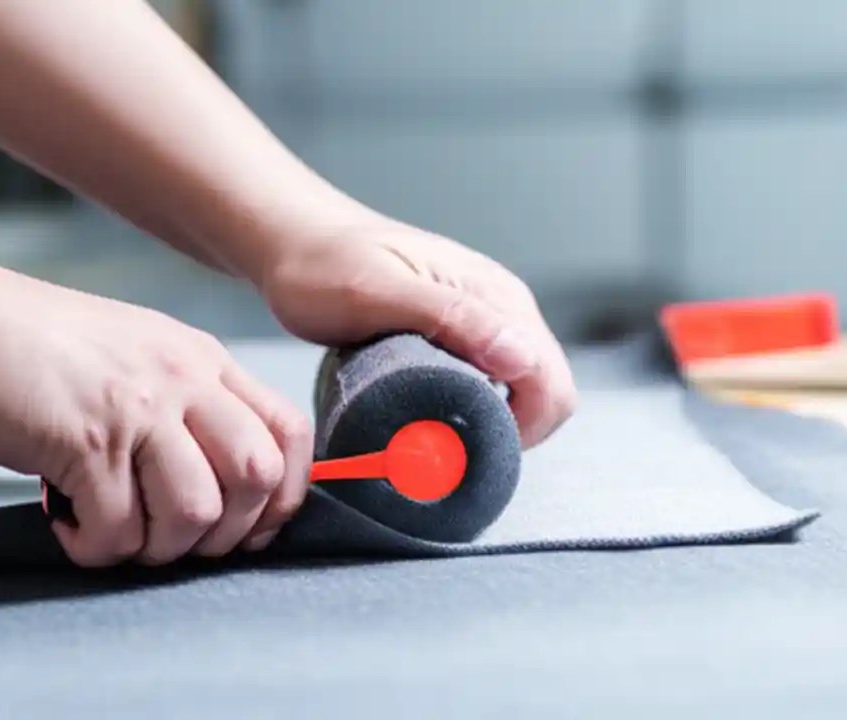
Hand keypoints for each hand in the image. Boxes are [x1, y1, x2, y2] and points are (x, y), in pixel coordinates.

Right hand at [0, 272, 311, 567]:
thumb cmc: (37, 348)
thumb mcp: (139, 353)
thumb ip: (188, 404)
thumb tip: (223, 488)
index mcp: (204, 361)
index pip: (289, 434)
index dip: (283, 495)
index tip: (248, 526)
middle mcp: (182, 381)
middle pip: (257, 478)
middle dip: (226, 533)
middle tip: (173, 538)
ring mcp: (136, 409)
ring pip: (195, 513)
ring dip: (158, 547)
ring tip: (115, 529)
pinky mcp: (84, 442)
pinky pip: (117, 530)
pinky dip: (95, 546)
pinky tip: (68, 522)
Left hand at [259, 218, 576, 447]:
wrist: (297, 239)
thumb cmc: (323, 264)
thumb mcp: (377, 294)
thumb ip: (452, 317)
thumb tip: (520, 358)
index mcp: (496, 295)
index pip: (550, 380)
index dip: (521, 428)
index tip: (462, 449)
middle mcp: (504, 305)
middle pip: (548, 389)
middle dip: (512, 431)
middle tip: (448, 450)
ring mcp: (488, 318)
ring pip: (525, 389)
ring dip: (496, 422)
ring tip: (440, 435)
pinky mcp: (465, 331)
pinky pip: (497, 381)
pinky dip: (480, 409)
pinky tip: (439, 415)